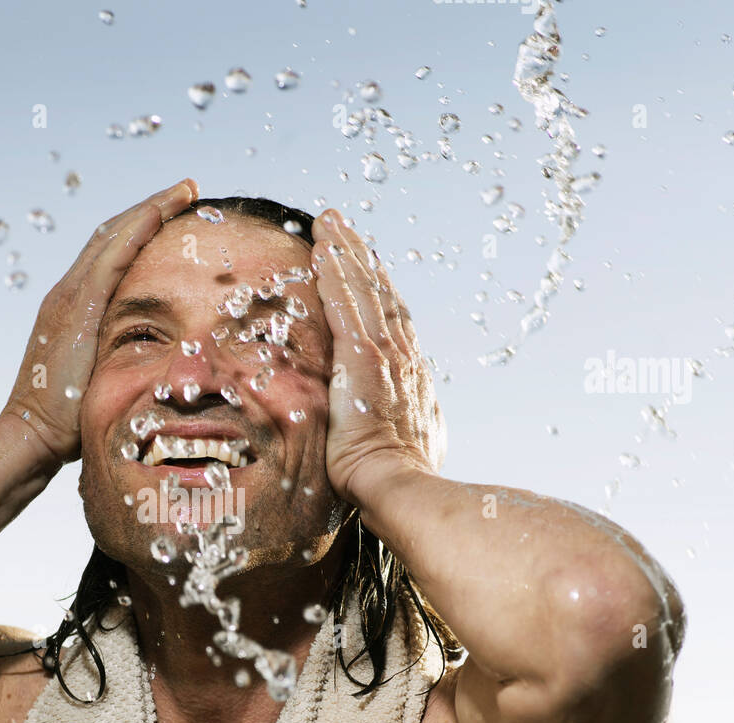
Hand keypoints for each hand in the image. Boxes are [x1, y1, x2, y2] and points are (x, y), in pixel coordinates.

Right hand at [1, 178, 198, 464]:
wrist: (32, 433)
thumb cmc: (68, 421)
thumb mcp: (100, 379)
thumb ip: (120, 360)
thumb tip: (160, 364)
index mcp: (73, 305)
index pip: (112, 252)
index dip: (144, 227)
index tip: (177, 212)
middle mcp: (67, 292)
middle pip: (113, 234)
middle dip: (152, 207)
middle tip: (188, 188)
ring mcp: (69, 296)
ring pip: (113, 236)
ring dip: (151, 209)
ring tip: (185, 191)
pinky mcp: (76, 307)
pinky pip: (110, 258)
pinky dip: (136, 231)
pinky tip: (160, 214)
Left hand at [310, 209, 445, 503]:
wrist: (400, 489)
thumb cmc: (396, 485)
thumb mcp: (400, 450)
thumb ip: (390, 431)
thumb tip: (387, 436)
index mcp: (411, 377)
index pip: (391, 322)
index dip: (376, 291)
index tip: (363, 268)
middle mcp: (403, 358)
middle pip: (380, 295)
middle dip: (360, 258)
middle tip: (341, 226)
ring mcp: (386, 355)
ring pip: (364, 291)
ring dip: (346, 253)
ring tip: (328, 222)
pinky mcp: (364, 358)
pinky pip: (346, 304)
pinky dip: (337, 273)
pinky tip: (323, 248)